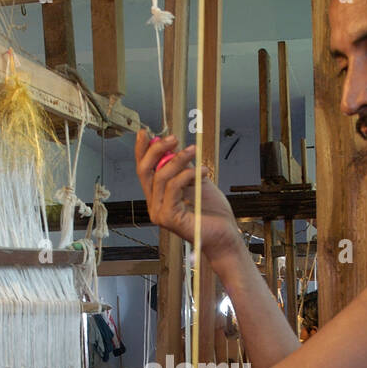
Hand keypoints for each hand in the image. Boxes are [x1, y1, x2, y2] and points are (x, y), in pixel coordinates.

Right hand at [135, 129, 241, 261]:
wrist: (224, 235)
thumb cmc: (213, 213)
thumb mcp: (197, 181)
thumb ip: (184, 167)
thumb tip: (173, 147)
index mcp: (158, 196)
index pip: (144, 170)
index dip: (142, 150)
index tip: (145, 132)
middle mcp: (154, 204)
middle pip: (144, 171)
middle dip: (156, 150)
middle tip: (172, 138)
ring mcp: (159, 212)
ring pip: (161, 177)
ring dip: (178, 159)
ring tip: (194, 151)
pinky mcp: (168, 218)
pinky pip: (173, 187)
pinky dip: (188, 174)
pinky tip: (203, 171)